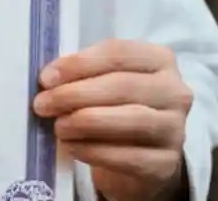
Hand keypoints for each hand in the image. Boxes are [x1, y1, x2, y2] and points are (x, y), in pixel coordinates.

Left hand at [32, 40, 191, 200]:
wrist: (139, 155)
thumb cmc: (116, 108)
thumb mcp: (104, 82)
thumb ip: (83, 74)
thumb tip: (49, 79)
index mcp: (159, 60)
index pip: (118, 53)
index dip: (79, 64)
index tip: (46, 77)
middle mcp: (175, 92)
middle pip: (122, 86)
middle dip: (74, 94)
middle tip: (42, 104)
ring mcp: (175, 129)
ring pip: (130, 120)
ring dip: (85, 122)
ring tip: (58, 127)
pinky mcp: (165, 164)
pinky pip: (128, 156)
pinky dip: (94, 151)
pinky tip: (72, 147)